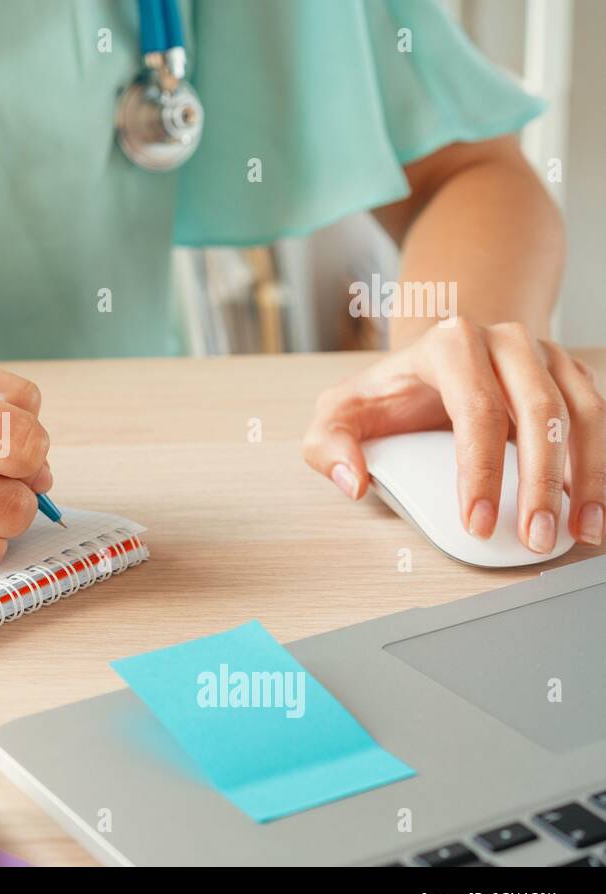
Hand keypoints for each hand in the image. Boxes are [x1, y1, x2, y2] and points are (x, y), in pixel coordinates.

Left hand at [303, 320, 604, 553]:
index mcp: (450, 345)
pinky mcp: (571, 378)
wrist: (434, 361)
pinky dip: (600, 466)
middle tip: (536, 536)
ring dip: (589, 477)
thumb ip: (328, 445)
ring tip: (581, 532)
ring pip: (583, 414)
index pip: (475, 410)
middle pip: (539, 412)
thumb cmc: (389, 393)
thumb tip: (352, 480)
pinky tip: (594, 509)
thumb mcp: (340, 413)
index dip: (480, 472)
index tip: (477, 522)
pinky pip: (598, 420)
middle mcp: (506, 342)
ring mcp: (546, 357)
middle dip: (541, 482)